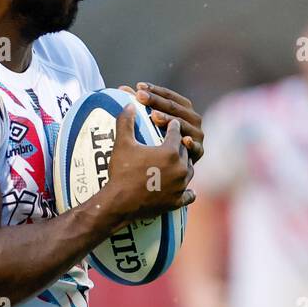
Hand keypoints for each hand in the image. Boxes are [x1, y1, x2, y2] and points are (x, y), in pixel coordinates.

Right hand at [106, 105, 194, 222]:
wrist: (119, 203)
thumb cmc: (121, 172)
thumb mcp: (122, 144)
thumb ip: (126, 121)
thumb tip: (129, 103)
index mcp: (170, 152)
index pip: (176, 132)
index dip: (171, 126)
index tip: (170, 124)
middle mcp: (180, 168)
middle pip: (184, 151)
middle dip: (179, 145)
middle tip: (173, 142)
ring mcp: (180, 186)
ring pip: (189, 170)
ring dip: (183, 165)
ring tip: (178, 162)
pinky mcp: (177, 201)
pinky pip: (189, 194)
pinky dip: (188, 192)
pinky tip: (188, 189)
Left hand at [120, 82, 203, 162]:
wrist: (168, 173)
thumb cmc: (156, 146)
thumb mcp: (147, 125)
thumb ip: (139, 106)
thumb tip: (121, 89)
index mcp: (183, 110)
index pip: (169, 97)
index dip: (154, 91)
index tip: (138, 88)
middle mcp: (192, 120)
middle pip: (176, 108)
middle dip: (158, 101)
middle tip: (140, 97)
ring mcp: (196, 135)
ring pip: (184, 125)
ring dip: (170, 119)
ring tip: (154, 116)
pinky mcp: (199, 152)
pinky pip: (196, 147)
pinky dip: (191, 143)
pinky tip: (183, 140)